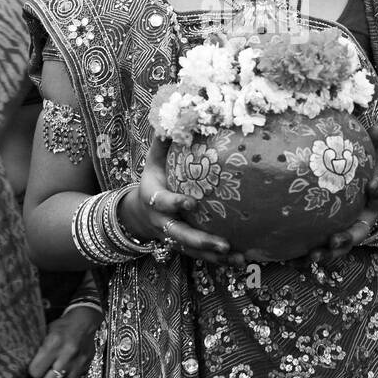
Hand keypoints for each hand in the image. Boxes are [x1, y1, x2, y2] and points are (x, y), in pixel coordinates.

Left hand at [28, 305, 101, 377]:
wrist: (85, 322)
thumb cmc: (62, 326)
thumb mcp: (46, 331)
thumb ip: (37, 348)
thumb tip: (22, 363)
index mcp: (54, 343)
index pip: (35, 371)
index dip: (33, 370)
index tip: (34, 366)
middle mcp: (67, 354)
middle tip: (44, 373)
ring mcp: (78, 363)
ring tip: (53, 377)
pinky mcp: (86, 368)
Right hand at [125, 135, 242, 265]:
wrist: (137, 212)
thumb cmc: (153, 179)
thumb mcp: (153, 161)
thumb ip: (164, 142)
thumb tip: (177, 116)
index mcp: (153, 198)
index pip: (162, 202)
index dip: (175, 204)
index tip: (191, 202)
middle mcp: (162, 222)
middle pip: (180, 236)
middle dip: (201, 241)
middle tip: (224, 243)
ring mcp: (172, 238)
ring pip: (192, 251)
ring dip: (214, 256)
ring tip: (239, 258)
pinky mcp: (183, 247)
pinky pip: (200, 256)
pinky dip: (219, 261)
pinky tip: (241, 261)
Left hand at [305, 126, 377, 265]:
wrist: (363, 206)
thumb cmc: (363, 182)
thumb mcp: (370, 164)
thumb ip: (373, 147)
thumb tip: (377, 126)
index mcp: (372, 205)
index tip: (373, 183)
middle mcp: (360, 225)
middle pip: (356, 236)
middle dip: (345, 239)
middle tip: (335, 238)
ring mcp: (345, 237)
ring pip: (336, 251)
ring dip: (324, 254)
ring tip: (312, 256)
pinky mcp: (328, 244)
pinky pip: (317, 253)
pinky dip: (305, 258)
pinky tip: (290, 258)